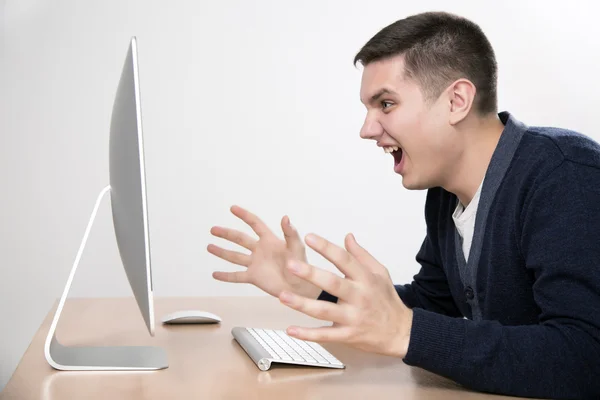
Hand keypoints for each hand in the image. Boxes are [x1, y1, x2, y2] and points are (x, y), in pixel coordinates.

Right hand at [207, 206, 321, 298]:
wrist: (302, 288)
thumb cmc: (302, 266)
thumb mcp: (296, 247)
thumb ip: (290, 233)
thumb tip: (285, 217)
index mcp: (270, 240)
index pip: (255, 224)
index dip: (244, 215)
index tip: (232, 208)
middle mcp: (260, 250)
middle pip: (240, 239)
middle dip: (226, 233)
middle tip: (213, 229)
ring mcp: (256, 264)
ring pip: (235, 256)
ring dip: (222, 252)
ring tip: (209, 247)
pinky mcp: (254, 277)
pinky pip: (237, 276)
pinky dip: (225, 276)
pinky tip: (215, 274)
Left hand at [278, 232, 412, 357]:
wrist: (401, 332)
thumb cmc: (387, 300)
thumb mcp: (380, 273)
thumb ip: (362, 255)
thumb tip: (347, 237)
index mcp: (365, 279)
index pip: (344, 260)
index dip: (327, 248)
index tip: (310, 237)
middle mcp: (358, 297)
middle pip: (332, 284)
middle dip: (310, 274)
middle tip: (291, 265)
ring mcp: (352, 318)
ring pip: (324, 311)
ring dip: (302, 304)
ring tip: (282, 296)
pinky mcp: (347, 335)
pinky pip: (325, 335)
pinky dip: (307, 334)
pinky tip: (291, 330)